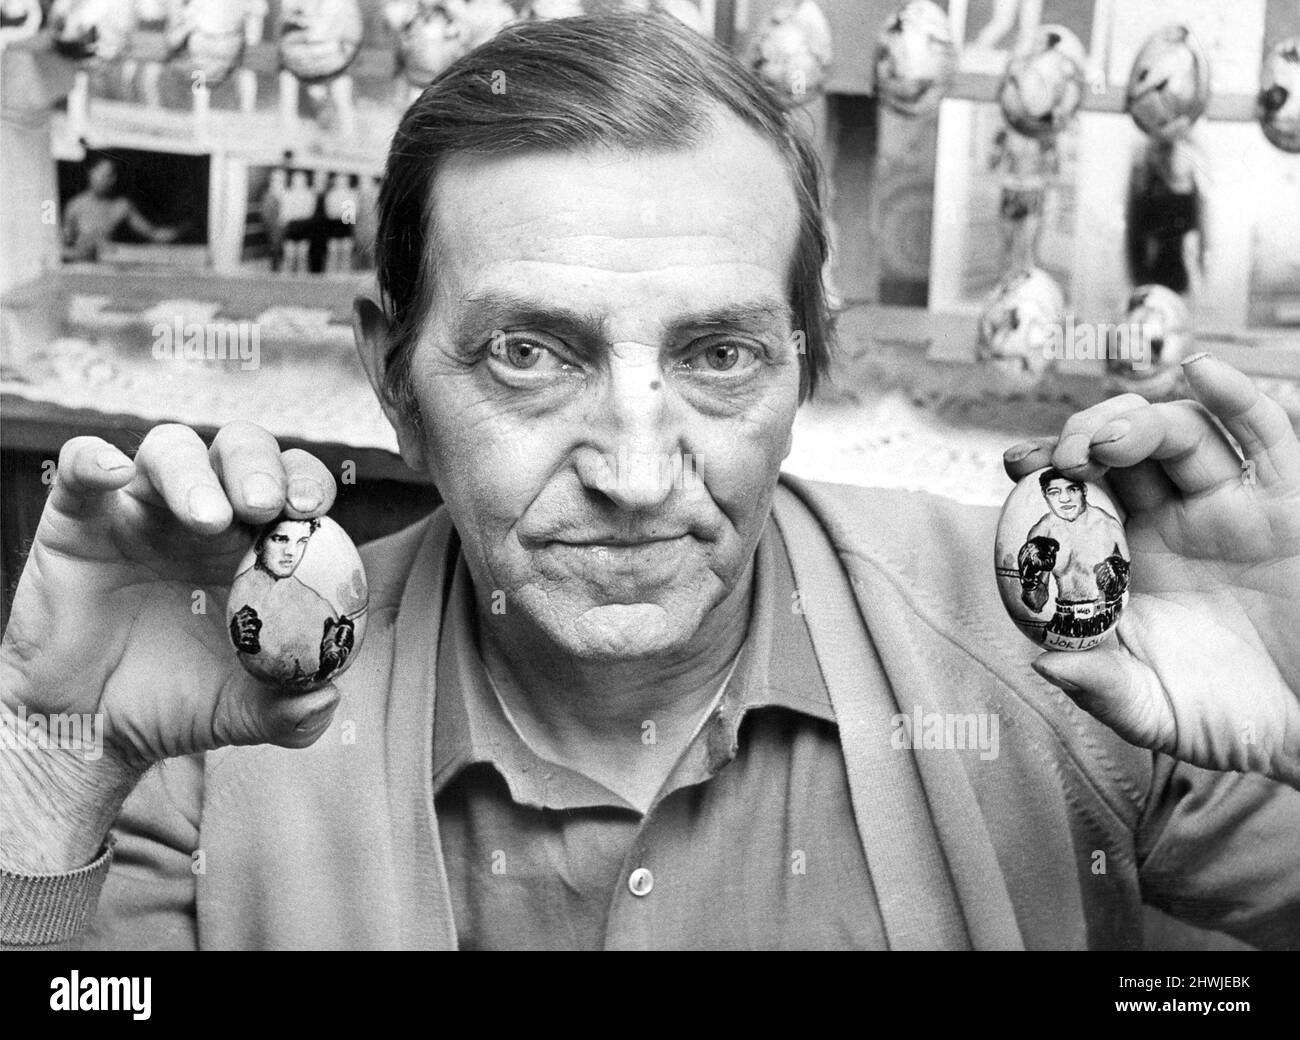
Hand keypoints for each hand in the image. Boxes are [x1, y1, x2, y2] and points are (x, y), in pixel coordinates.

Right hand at [0, 422, 339, 870]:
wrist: (89, 726)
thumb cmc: (177, 702)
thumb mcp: (239, 712)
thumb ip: (289, 712)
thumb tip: (327, 698)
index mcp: (257, 542)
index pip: (294, 487)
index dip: (308, 483)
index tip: (314, 508)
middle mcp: (206, 511)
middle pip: (241, 451)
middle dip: (260, 466)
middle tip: (265, 505)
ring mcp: (142, 508)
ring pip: (172, 449)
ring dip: (194, 472)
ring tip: (208, 517)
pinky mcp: (78, 515)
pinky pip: (84, 468)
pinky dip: (96, 460)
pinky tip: (113, 474)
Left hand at [1004, 355, 1299, 788]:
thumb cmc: (1232, 722)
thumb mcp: (1156, 713)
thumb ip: (1102, 686)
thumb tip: (1043, 660)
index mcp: (1125, 560)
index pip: (1075, 494)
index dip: (1045, 470)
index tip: (1017, 463)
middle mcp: (1171, 521)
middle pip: (1120, 449)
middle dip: (1085, 435)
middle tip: (1066, 454)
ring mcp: (1230, 505)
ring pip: (1180, 432)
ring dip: (1139, 418)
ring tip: (1108, 438)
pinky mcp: (1289, 500)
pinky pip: (1266, 438)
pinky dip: (1237, 397)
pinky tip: (1204, 373)